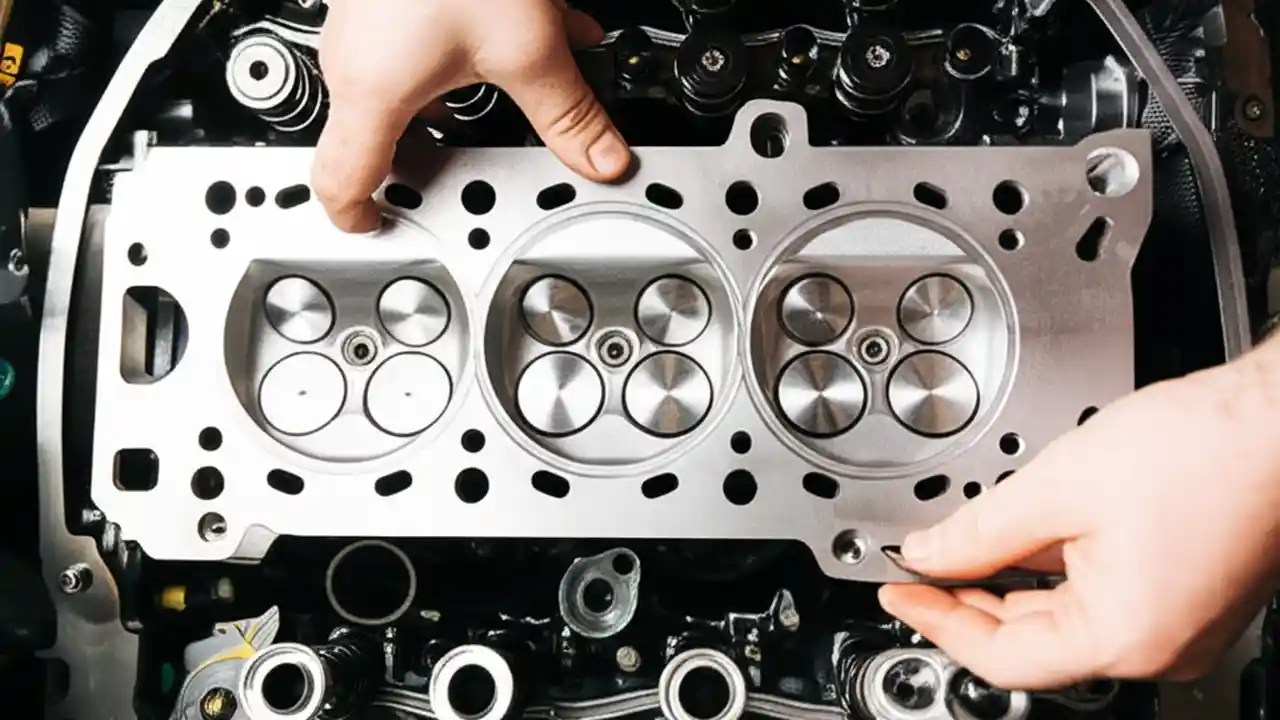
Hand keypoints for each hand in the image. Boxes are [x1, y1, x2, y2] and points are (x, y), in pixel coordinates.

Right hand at [311, 0, 630, 230]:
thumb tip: (602, 159)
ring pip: (416, 80)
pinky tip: (530, 19)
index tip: (376, 228)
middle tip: (489, 160)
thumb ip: (568, 115)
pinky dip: (473, 43)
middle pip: (390, 133)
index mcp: (372, 91)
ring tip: (529, 68)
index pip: (340, 181)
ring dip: (474, 86)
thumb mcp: (526, 46)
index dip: (357, 217)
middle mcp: (354, 59)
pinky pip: (424, 38)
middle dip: (454, 147)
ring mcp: (364, 21)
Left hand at [878, 344, 1279, 688]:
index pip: (999, 657)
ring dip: (1006, 583)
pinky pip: (1098, 598)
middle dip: (967, 600)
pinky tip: (1020, 539)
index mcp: (1124, 636)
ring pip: (1062, 618)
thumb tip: (929, 554)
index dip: (936, 624)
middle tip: (919, 566)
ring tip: (959, 545)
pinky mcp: (1185, 595)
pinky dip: (1050, 573)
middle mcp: (1156, 646)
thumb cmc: (1205, 449)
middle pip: (1030, 642)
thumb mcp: (1058, 487)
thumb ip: (978, 530)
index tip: (898, 596)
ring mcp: (1176, 624)